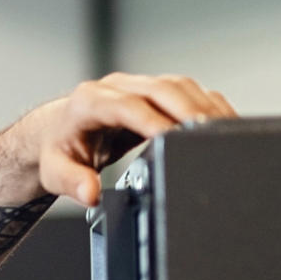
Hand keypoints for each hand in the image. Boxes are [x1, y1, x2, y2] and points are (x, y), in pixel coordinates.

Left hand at [22, 73, 237, 206]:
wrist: (57, 133)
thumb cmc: (59, 150)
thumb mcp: (55, 171)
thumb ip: (72, 182)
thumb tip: (91, 193)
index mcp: (89, 101)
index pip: (127, 106)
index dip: (153, 121)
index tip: (173, 139)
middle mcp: (115, 87)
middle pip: (160, 89)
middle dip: (189, 110)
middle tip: (212, 135)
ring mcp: (136, 86)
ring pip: (178, 86)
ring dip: (204, 105)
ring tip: (225, 131)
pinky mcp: (153, 92)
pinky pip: (185, 91)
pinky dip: (206, 105)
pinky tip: (222, 123)